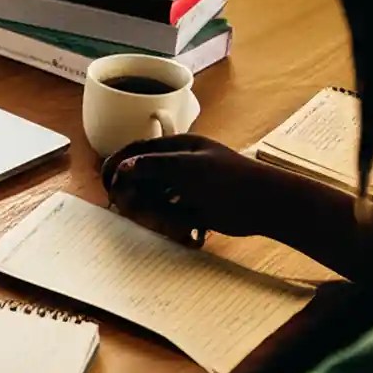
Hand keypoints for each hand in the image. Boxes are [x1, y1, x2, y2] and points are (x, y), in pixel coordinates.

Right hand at [102, 134, 281, 245]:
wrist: (265, 204)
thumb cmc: (228, 179)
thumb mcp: (187, 167)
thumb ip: (152, 166)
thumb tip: (122, 167)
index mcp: (178, 147)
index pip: (138, 150)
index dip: (118, 164)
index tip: (106, 182)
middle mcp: (179, 164)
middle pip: (143, 176)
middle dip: (134, 190)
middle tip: (127, 206)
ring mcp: (186, 186)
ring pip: (154, 196)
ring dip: (151, 207)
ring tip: (161, 217)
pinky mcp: (194, 207)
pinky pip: (169, 212)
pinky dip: (168, 219)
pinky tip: (181, 225)